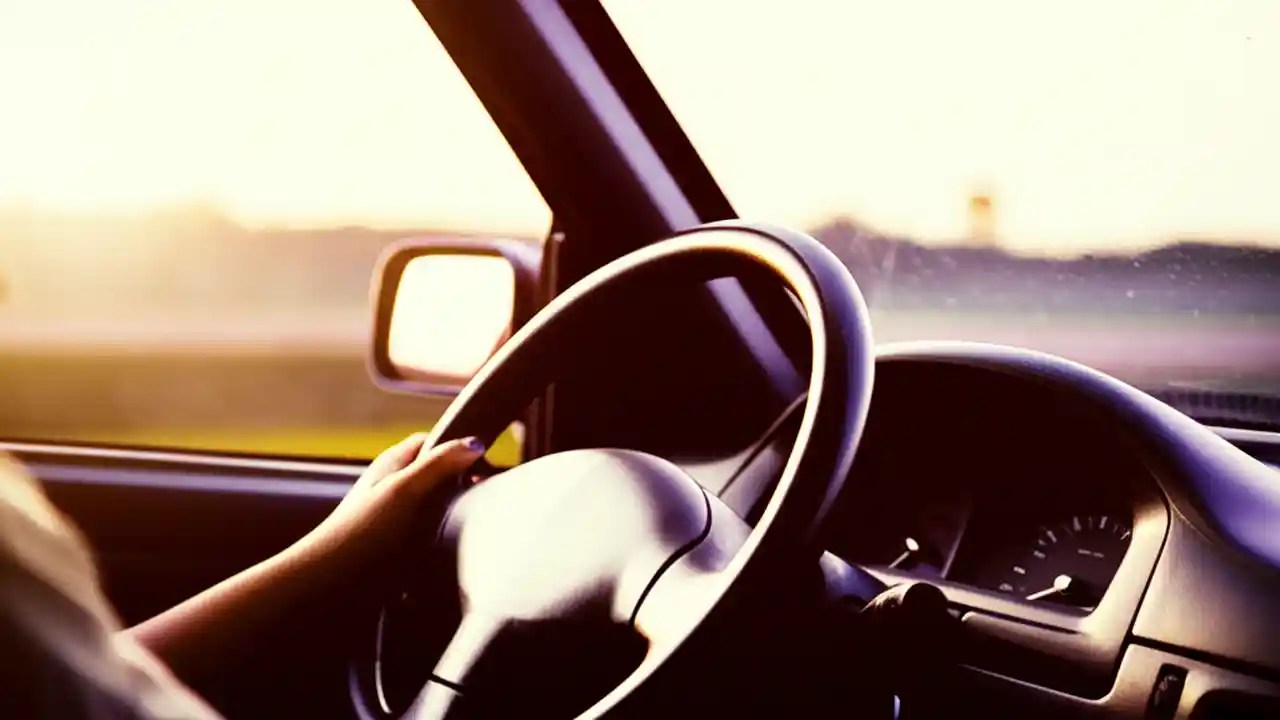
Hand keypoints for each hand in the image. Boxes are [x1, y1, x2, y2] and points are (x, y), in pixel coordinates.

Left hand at [289, 434, 486, 577]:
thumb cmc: (361, 530)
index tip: (482, 464)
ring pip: (438, 503)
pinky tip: (455, 543)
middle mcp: (395, 485)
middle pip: (438, 472)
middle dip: (461, 481)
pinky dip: (445, 534)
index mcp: (393, 463)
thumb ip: (439, 463)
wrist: (333, 580)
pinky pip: (432, 531)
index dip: (458, 448)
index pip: (433, 441)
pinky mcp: (401, 542)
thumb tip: (475, 443)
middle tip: (482, 493)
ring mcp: (398, 514)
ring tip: (473, 519)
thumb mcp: (404, 489)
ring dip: (455, 510)